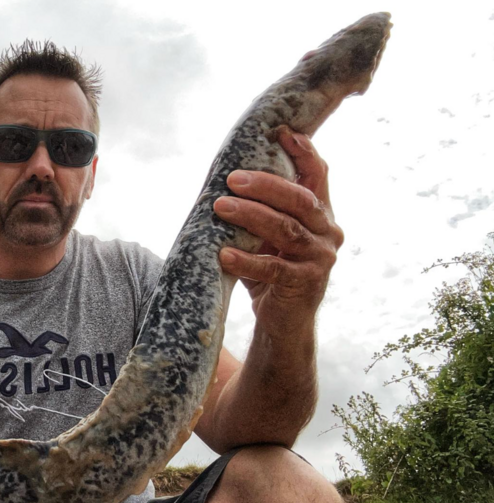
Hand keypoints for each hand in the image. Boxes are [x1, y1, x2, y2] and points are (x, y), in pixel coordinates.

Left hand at [213, 126, 343, 330]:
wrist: (282, 323)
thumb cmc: (270, 273)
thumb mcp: (267, 237)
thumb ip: (261, 210)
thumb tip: (226, 178)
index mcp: (321, 214)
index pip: (319, 176)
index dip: (305, 153)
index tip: (284, 133)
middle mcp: (327, 232)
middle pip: (300, 199)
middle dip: (266, 185)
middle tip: (232, 178)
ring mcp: (320, 258)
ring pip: (286, 229)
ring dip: (250, 216)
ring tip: (221, 207)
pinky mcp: (306, 284)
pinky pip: (273, 268)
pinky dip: (246, 261)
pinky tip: (223, 254)